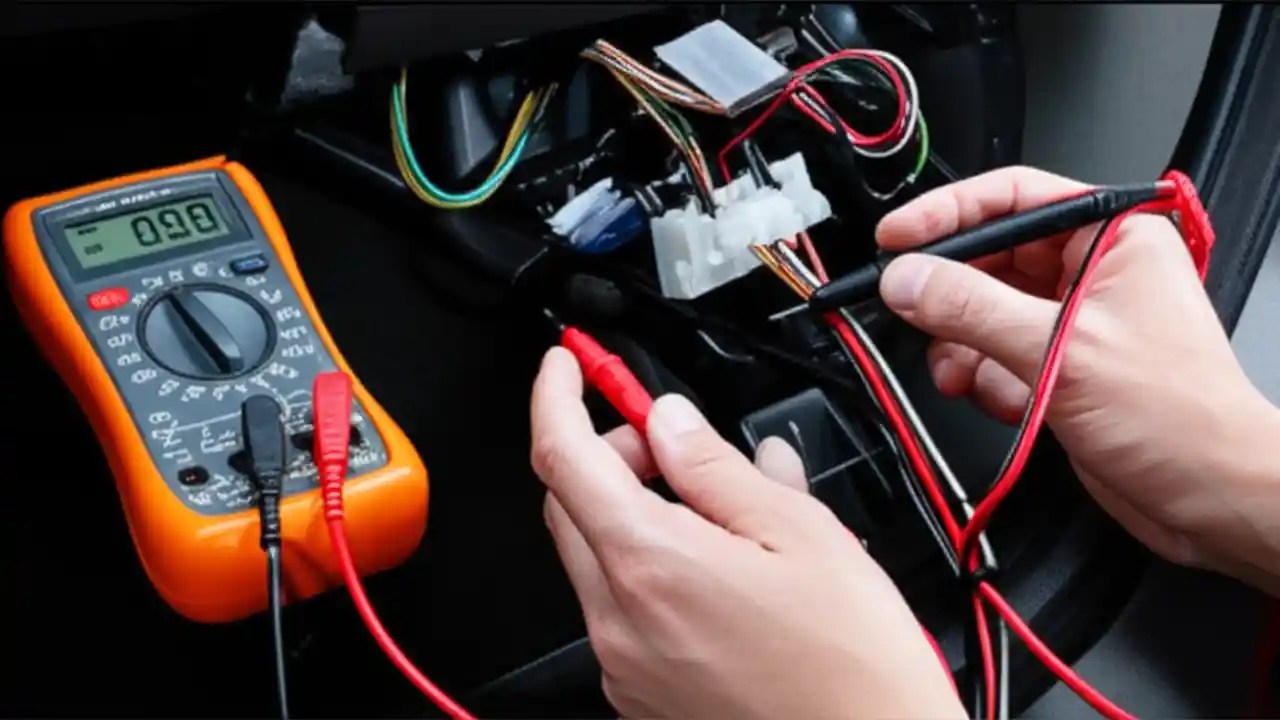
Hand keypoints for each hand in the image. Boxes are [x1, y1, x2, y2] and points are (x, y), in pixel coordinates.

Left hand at [530, 347, 963, 718]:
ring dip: (638, 512)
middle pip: (572, 505)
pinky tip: (720, 564)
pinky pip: (625, 608)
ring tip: (724, 509)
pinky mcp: (641, 695)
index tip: (566, 364)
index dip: (555, 395)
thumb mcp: (800, 534)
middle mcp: (620, 621)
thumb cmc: (853, 669)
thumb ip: (716, 469)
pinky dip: (654, 567)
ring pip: (599, 557)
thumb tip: (670, 420)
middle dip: (610, 456)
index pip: (562, 456)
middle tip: (675, 445)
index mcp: (652, 565)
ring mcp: (625, 665)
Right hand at [875, 165, 1279, 588]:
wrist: (1208, 495)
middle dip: (951, 299)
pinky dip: (986, 380)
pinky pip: (991, 355)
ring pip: (980, 311)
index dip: (946, 214)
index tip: (895, 238)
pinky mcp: (1055, 365)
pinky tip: (1008, 402)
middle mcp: (1091, 270)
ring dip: (964, 348)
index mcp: (1113, 236)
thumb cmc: (1179, 417)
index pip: (1013, 197)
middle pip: (988, 258)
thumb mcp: (1059, 351)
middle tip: (913, 315)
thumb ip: (970, 309)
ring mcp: (1071, 320)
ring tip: (969, 376)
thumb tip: (908, 278)